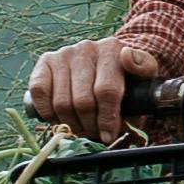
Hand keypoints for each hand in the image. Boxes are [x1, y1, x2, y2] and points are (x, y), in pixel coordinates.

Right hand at [22, 38, 140, 130]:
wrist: (101, 64)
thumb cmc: (125, 77)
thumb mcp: (143, 74)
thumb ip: (143, 69)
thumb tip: (127, 57)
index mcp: (112, 48)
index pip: (106, 91)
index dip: (107, 119)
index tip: (108, 135)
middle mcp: (86, 48)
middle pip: (83, 101)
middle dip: (89, 126)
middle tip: (93, 134)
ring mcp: (63, 54)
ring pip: (61, 102)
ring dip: (70, 124)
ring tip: (80, 129)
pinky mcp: (45, 62)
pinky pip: (40, 93)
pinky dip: (48, 112)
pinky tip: (60, 118)